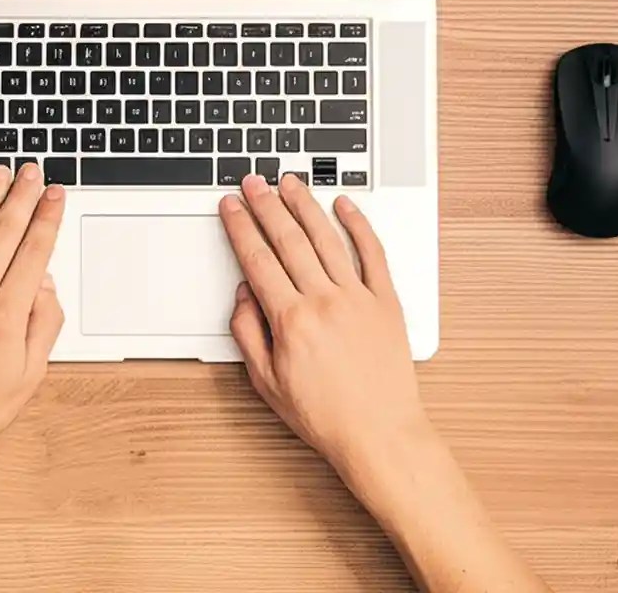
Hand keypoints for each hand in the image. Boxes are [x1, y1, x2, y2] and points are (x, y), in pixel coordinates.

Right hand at [218, 173, 425, 474]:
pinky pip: (372, 253)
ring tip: (290, 183)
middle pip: (288, 240)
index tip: (230, 208)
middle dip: (266, 206)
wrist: (379, 434)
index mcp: (291, 320)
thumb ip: (249, 333)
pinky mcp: (386, 301)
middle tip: (253, 183)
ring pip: (326, 238)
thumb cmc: (325, 416)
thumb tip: (243, 296)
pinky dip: (359, 225)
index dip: (240, 228)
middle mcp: (324, 301)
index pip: (257, 260)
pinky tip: (346, 205)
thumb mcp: (267, 383)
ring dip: (305, 205)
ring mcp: (358, 298)